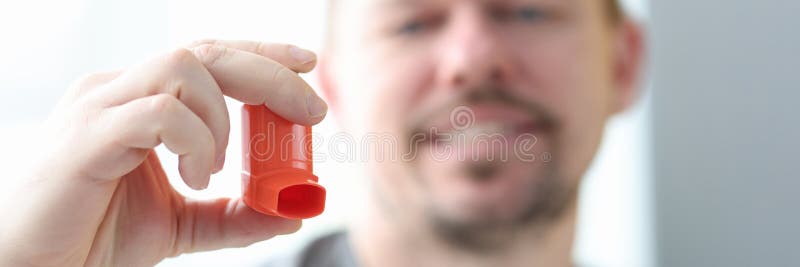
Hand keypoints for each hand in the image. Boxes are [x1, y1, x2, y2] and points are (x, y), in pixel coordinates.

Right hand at [0, 40, 327, 265]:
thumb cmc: (91, 237)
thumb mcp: (180, 224)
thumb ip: (231, 215)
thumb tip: (289, 210)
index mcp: (138, 100)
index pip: (209, 56)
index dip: (261, 54)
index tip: (307, 66)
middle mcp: (118, 90)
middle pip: (207, 51)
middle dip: (270, 74)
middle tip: (311, 112)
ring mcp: (100, 106)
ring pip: (185, 68)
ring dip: (222, 120)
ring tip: (214, 169)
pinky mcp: (88, 135)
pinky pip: (160, 111)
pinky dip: (195, 140)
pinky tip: (194, 177)